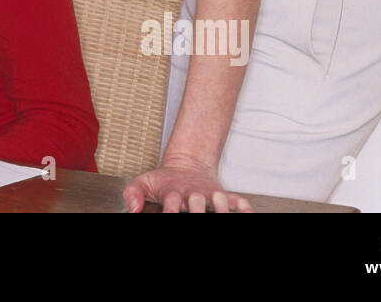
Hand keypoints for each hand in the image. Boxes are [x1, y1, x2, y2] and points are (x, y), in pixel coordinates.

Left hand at [121, 154, 253, 213]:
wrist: (187, 164)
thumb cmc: (164, 181)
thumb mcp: (144, 182)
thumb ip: (133, 193)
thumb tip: (133, 209)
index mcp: (173, 192)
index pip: (172, 202)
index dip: (171, 210)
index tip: (169, 214)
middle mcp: (192, 193)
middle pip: (197, 204)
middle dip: (197, 212)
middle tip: (196, 217)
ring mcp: (209, 193)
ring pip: (219, 201)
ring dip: (222, 209)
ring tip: (222, 214)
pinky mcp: (222, 194)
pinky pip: (238, 200)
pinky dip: (244, 207)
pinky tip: (248, 213)